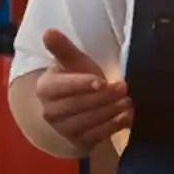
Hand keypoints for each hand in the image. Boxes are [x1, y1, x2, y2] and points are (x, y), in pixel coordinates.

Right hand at [36, 29, 132, 151]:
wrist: (75, 106)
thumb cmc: (75, 79)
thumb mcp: (71, 62)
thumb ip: (62, 48)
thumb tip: (48, 31)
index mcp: (46, 88)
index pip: (63, 86)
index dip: (81, 84)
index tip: (100, 81)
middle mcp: (50, 112)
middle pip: (78, 105)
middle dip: (102, 97)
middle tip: (123, 87)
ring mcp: (64, 129)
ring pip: (88, 121)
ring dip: (110, 111)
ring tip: (127, 101)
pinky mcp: (79, 141)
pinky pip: (97, 135)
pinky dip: (113, 126)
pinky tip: (127, 116)